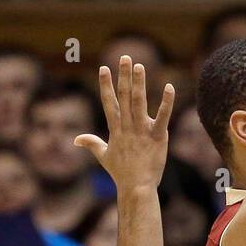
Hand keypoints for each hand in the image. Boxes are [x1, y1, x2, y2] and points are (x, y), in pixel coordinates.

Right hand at [78, 55, 173, 191]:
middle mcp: (127, 126)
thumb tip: (76, 139)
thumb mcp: (103, 156)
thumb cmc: (121, 173)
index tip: (104, 68)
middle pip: (124, 97)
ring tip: (139, 66)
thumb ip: (92, 143)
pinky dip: (166, 102)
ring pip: (140, 102)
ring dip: (139, 83)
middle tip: (125, 57)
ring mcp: (142, 131)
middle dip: (124, 76)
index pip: (109, 102)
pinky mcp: (158, 137)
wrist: (136, 187)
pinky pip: (163, 117)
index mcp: (115, 129)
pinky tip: (169, 87)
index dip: (106, 85)